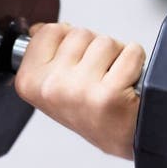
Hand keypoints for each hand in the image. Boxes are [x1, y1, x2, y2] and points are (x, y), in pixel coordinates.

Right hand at [15, 23, 145, 158]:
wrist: (121, 138)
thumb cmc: (91, 111)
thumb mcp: (55, 84)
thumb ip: (45, 53)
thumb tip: (38, 29)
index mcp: (30, 82)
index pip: (49, 30)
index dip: (69, 41)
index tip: (74, 63)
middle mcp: (51, 88)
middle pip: (81, 33)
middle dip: (94, 49)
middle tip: (96, 77)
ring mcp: (80, 91)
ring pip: (107, 41)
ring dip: (116, 56)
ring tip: (112, 80)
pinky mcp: (110, 95)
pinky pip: (132, 51)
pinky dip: (136, 62)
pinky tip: (128, 84)